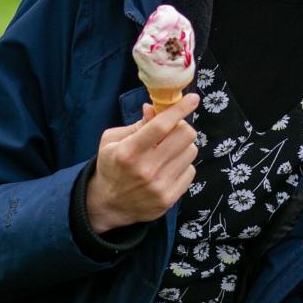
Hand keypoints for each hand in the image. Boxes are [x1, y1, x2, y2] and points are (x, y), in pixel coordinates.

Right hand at [86, 95, 199, 233]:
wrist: (108, 204)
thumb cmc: (111, 166)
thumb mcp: (112, 140)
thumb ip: (137, 124)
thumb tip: (155, 108)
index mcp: (128, 152)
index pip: (161, 126)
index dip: (180, 109)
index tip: (193, 98)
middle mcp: (145, 170)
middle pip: (185, 135)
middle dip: (181, 126)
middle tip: (172, 130)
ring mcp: (159, 186)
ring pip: (191, 151)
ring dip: (182, 146)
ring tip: (167, 151)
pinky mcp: (169, 199)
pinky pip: (191, 170)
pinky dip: (182, 165)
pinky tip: (168, 168)